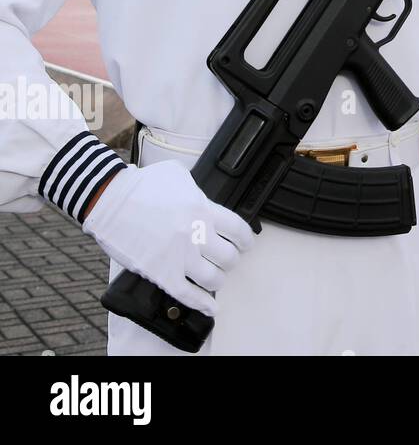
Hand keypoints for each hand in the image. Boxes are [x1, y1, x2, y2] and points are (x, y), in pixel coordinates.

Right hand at [82, 160, 253, 316]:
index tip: (246, 244)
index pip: (238, 230)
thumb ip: (198, 192)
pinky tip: (211, 307)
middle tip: (226, 259)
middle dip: (231, 259)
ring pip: (213, 278)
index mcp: (203, 209)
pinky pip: (187, 295)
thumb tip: (206, 205)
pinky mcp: (160, 273)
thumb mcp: (180, 177)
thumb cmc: (142, 186)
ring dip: (218, 279)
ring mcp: (178, 256)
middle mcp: (195, 234)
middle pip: (229, 257)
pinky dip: (202, 304)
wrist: (108, 200)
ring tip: (214, 275)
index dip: (246, 240)